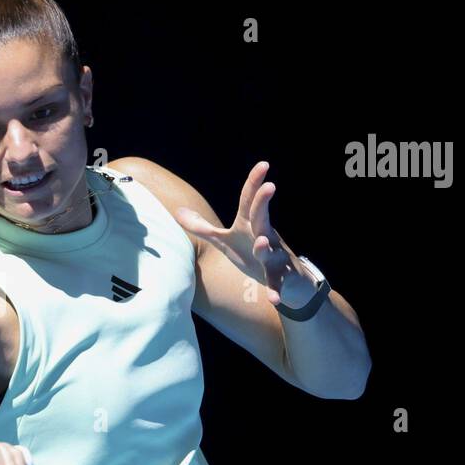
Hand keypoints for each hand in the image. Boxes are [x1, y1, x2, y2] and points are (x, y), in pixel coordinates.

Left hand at [171, 161, 316, 306]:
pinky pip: (276, 284)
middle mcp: (264, 236)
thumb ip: (202, 227)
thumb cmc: (252, 255)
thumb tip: (177, 211)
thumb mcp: (225, 241)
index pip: (250, 201)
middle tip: (269, 187)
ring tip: (262, 241)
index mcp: (250, 226)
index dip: (255, 182)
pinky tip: (273, 299)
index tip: (264, 164)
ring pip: (271, 251)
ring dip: (266, 247)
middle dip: (264, 204)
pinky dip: (275, 291)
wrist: (288, 281)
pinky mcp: (279, 278)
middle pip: (262, 218)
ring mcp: (274, 257)